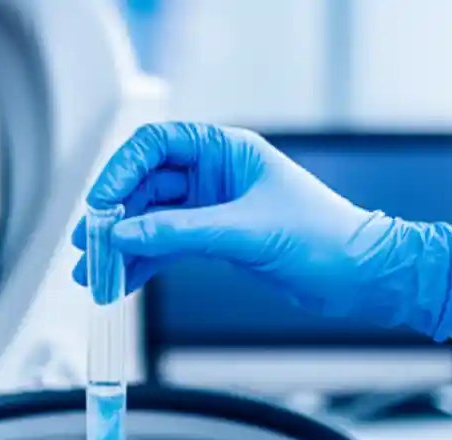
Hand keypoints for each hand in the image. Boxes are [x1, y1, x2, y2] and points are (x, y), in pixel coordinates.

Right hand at [71, 122, 451, 339]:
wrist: (362, 278)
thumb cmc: (325, 238)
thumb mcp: (246, 233)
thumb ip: (181, 233)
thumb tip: (126, 234)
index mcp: (227, 151)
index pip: (156, 145)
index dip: (121, 171)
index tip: (101, 204)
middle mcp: (215, 174)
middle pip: (146, 186)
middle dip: (115, 216)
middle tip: (90, 247)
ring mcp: (213, 208)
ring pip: (151, 220)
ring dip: (122, 245)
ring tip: (94, 274)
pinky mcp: (216, 240)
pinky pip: (166, 246)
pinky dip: (143, 263)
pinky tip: (122, 283)